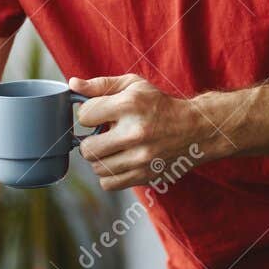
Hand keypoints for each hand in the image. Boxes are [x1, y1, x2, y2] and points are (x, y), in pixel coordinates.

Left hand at [70, 73, 211, 190]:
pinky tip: (120, 161)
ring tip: (114, 148)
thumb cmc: (159, 104)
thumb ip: (101, 85)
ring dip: (100, 158)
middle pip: (87, 148)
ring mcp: (141, 158)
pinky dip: (109, 175)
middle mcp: (135, 133)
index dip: (88, 114)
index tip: (98, 114)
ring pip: (97, 167)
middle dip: (90, 141)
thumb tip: (72, 84)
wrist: (196, 129)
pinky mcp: (146, 176)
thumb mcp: (133, 85)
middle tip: (102, 135)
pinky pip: (109, 183)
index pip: (84, 116)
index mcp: (130, 106)